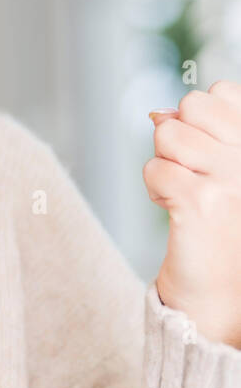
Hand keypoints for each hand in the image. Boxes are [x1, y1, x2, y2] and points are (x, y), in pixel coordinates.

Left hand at [144, 81, 240, 347]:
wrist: (226, 293)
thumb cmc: (224, 229)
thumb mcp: (224, 172)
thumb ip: (204, 134)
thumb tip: (160, 112)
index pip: (222, 93)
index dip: (201, 120)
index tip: (210, 157)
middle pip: (191, 106)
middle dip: (179, 137)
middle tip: (195, 175)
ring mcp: (233, 178)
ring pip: (168, 133)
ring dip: (166, 163)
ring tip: (187, 193)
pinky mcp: (202, 202)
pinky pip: (155, 167)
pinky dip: (155, 188)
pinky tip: (176, 210)